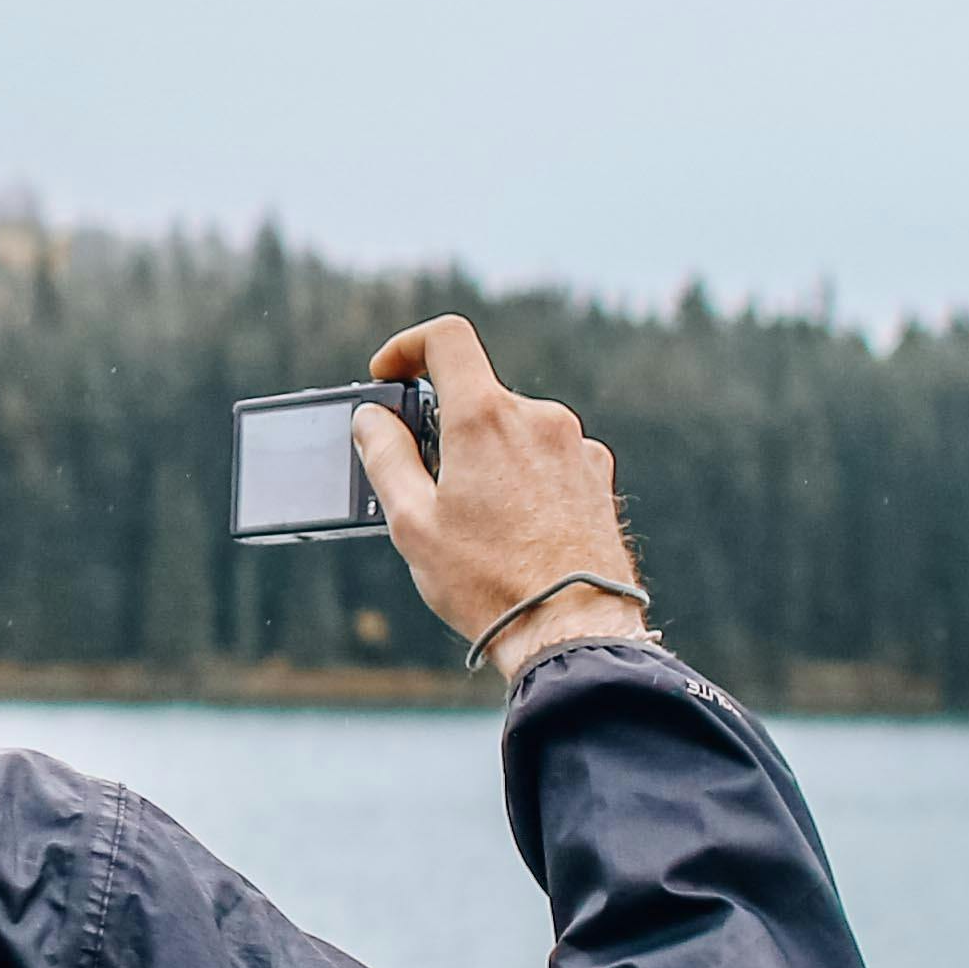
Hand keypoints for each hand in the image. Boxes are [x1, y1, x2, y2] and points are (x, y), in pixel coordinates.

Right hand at [350, 316, 643, 675]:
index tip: (391, 377)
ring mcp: (574, 445)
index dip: (409, 346)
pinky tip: (516, 528)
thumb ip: (385, 456)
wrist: (573, 628)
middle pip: (478, 395)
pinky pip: (548, 456)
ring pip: (514, 429)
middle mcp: (537, 418)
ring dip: (487, 456)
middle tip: (427, 481)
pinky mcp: (597, 474)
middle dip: (446, 427)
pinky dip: (523, 476)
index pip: (446, 339)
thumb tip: (372, 418)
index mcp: (485, 418)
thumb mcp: (412, 522)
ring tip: (477, 521)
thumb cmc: (488, 581)